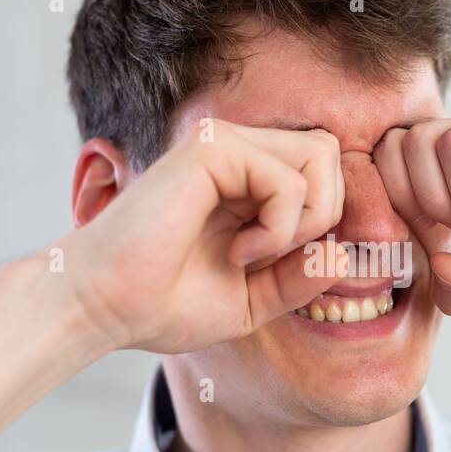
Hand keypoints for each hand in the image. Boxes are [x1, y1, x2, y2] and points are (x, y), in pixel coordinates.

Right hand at [63, 120, 347, 352]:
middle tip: (278, 258)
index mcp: (248, 178)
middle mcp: (239, 150)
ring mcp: (226, 143)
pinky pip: (290, 180)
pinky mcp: (213, 148)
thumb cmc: (166, 303)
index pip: (326, 173)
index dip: (325, 224)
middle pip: (331, 155)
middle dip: (325, 215)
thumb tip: (344, 254)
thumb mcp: (256, 300)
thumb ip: (302, 277)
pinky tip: (238, 253)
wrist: (107, 307)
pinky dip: (279, 228)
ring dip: (304, 222)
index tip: (286, 268)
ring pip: (323, 157)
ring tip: (253, 256)